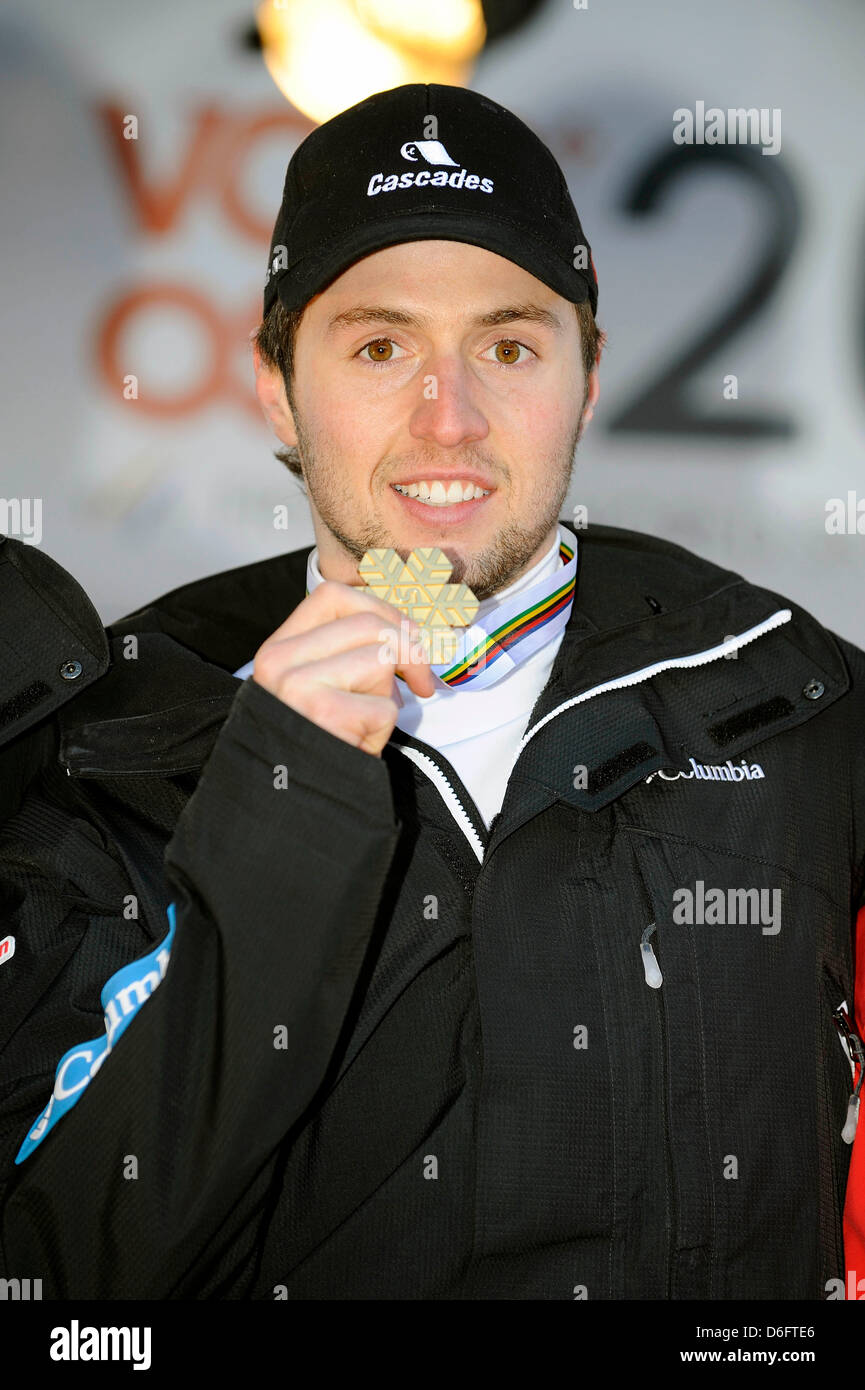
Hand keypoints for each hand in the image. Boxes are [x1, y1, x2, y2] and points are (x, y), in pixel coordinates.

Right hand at [252, 581, 435, 756]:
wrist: (293, 805)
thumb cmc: (317, 745)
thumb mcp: (323, 687)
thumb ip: (351, 653)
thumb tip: (411, 633)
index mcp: (278, 649)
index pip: (333, 596)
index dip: (381, 609)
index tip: (406, 636)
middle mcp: (280, 662)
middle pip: (369, 623)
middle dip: (409, 650)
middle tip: (421, 681)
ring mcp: (299, 686)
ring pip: (381, 658)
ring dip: (389, 694)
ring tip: (367, 721)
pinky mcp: (325, 714)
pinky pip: (386, 706)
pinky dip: (384, 727)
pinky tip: (359, 743)